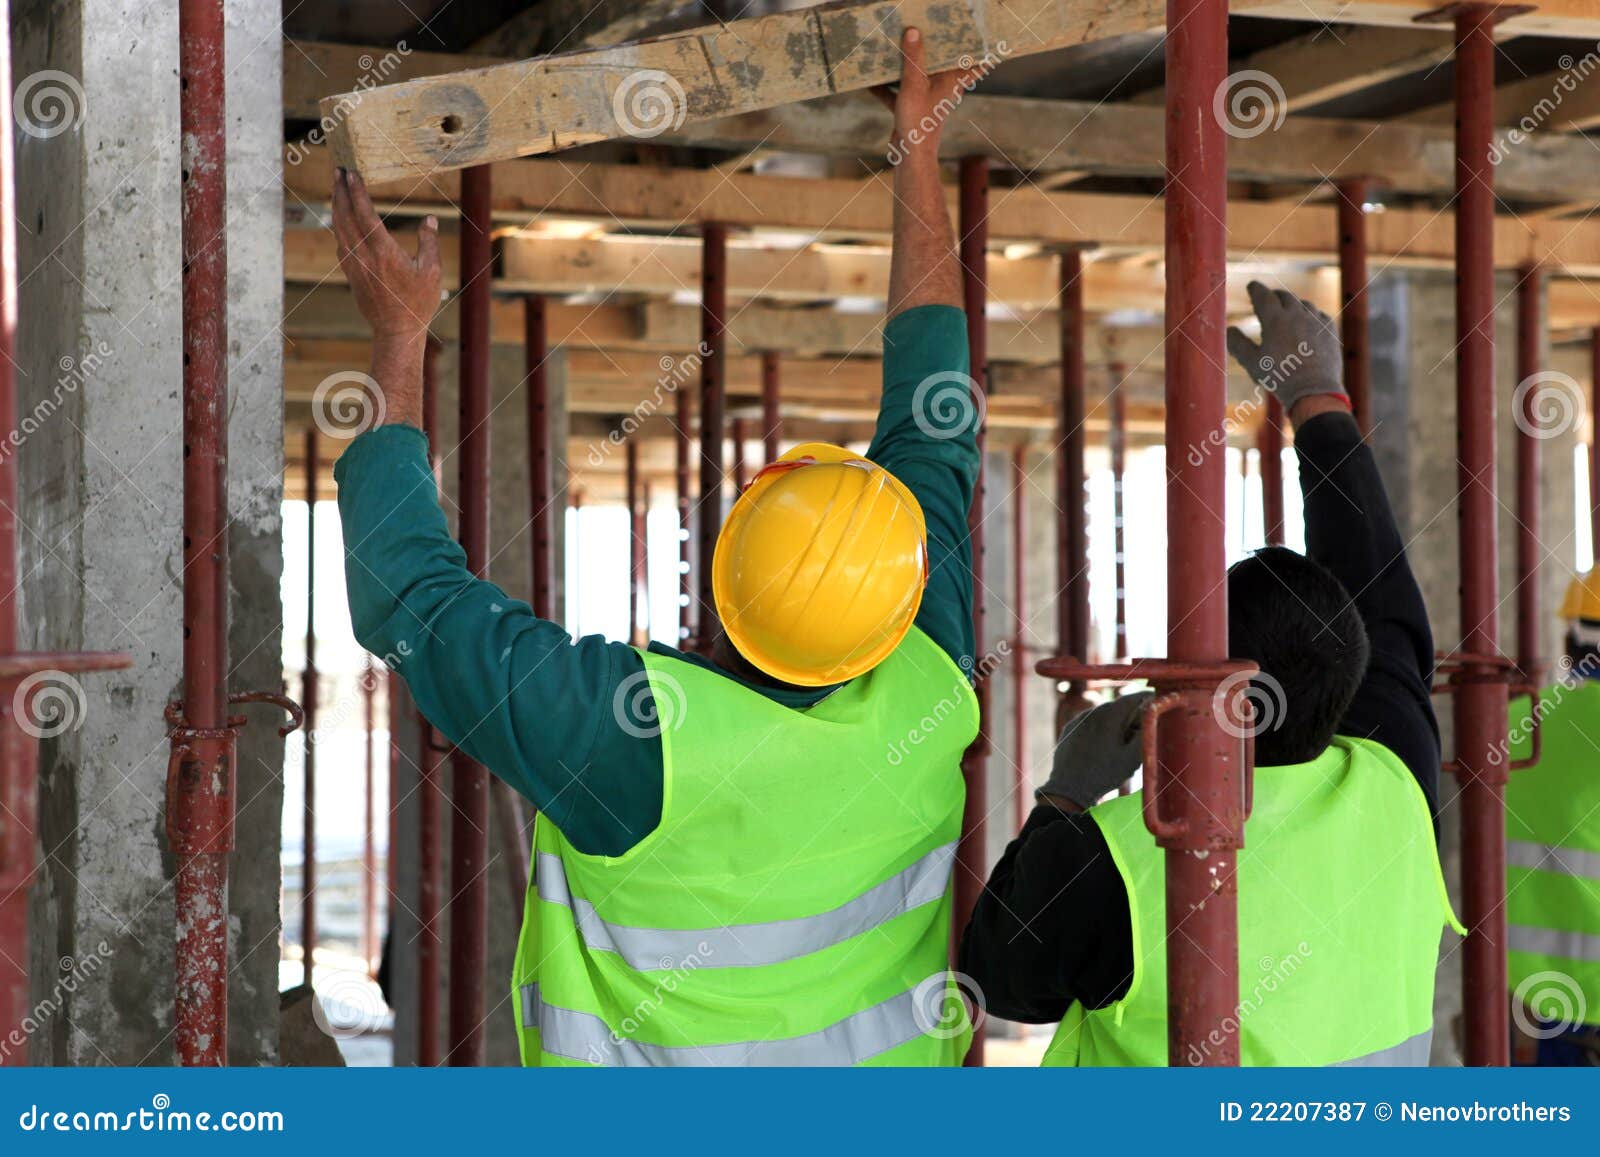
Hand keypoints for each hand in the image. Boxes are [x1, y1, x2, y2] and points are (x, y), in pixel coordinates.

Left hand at [331, 168, 441, 340]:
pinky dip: (338, 226)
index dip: (356, 191)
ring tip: (337, 189)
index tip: (351, 173)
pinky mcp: (350, 273)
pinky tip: (340, 220)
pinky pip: (339, 243)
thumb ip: (429, 242)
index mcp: (384, 251)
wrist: (396, 331)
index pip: (364, 213)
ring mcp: (354, 265)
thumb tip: (429, 220)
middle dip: (340, 191)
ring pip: (338, 228)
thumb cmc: (417, 303)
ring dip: (336, 206)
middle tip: (337, 171)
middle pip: (345, 215)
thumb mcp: (431, 271)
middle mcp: (364, 255)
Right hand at [871, 27, 984, 158]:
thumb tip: (913, 31)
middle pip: (939, 64)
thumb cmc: (919, 121)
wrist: (910, 155)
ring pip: (916, 76)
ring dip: (906, 65)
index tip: (987, 42)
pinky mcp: (910, 108)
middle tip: (927, 31)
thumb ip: (913, 58)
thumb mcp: (914, 85)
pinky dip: (886, 88)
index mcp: (950, 80)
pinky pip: (897, 93)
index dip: (980, 52)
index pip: (973, 64)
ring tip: (894, 46)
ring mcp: (925, 98)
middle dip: (934, 49)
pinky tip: (870, 82)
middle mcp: (941, 87)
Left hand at [1037, 691, 1152, 808]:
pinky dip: (1102, 731)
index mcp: (1110, 714)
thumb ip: (1148, 733)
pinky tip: (1102, 751)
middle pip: (1121, 707)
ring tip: (1119, 749)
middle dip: (1134, 719)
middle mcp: (1092, 711)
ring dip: (1117, 725)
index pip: (1137, 697)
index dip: (1152, 703)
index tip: (1160, 712)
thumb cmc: (1104, 774)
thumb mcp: (1133, 757)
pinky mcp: (1070, 728)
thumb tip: (1158, 717)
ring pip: (1106, 715)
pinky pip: (1091, 723)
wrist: (1068, 789)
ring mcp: (1079, 719)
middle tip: (1140, 739)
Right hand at [1226, 282, 1347, 417]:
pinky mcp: (1330, 331)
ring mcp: (1316, 322)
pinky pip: (1320, 315)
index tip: (1252, 286)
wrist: (1314, 389)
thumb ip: (1237, 344)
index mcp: (1275, 320)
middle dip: (1274, 295)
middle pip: (1285, 296)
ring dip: (1293, 304)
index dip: (1256, 289)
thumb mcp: (1251, 362)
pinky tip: (1309, 322)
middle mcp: (1297, 315)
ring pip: (1304, 304)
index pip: (1264, 295)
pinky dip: (1311, 315)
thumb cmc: (1279, 377)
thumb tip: (1229, 330)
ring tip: (1288, 310)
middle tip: (1268, 297)